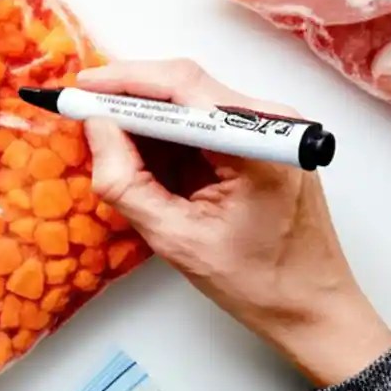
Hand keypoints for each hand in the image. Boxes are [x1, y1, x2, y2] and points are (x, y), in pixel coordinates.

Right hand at [79, 59, 390, 387]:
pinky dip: (165, 130)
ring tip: (102, 131)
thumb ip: (127, 183)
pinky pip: (202, 119)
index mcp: (257, 143)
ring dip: (144, 113)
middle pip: (185, 83)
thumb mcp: (176, 239)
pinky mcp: (261, 139)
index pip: (180, 86)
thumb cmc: (256, 283)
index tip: (77, 91)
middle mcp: (270, 121)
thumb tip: (95, 127)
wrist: (314, 307)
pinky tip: (138, 148)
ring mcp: (269, 127)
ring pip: (190, 99)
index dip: (122, 83)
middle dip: (128, 94)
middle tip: (79, 108)